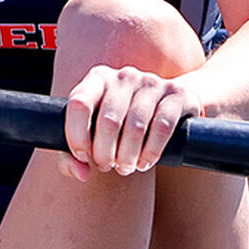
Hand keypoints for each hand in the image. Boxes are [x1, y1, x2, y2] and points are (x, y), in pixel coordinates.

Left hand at [60, 64, 202, 181]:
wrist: (168, 105)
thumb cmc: (121, 124)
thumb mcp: (93, 132)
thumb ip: (72, 155)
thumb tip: (80, 173)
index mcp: (98, 79)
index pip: (79, 103)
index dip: (77, 135)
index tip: (83, 156)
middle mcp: (125, 76)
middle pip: (109, 120)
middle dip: (105, 153)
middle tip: (107, 166)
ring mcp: (152, 82)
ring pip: (136, 126)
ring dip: (128, 156)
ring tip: (125, 167)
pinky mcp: (176, 93)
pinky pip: (162, 126)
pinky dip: (151, 151)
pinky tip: (145, 162)